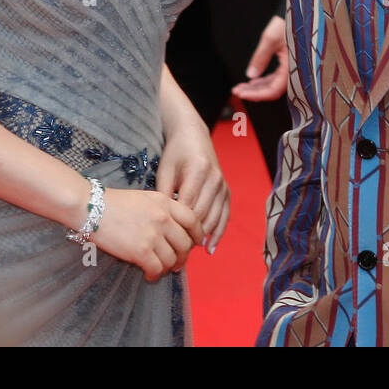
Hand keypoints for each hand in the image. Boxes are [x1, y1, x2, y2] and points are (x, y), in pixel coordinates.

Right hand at [91, 188, 203, 280]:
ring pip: (172, 259)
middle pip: (185, 243)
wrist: (92, 207)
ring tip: (160, 269)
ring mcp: (153, 235)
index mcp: (165, 202)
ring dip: (168, 267)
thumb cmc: (114, 202)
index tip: (195, 243)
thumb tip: (174, 228)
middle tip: (177, 262)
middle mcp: (163, 218)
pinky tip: (149, 274)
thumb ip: (162, 209)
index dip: (197, 234)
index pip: (192, 219)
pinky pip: (157, 268)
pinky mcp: (140, 251)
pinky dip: (154, 274)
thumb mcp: (145, 197)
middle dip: (183, 256)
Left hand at [158, 117, 229, 252]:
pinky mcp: (227, 192)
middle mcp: (215, 179)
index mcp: (198, 172)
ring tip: (186, 252)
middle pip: (202, 216)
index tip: (165, 239)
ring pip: (214, 219)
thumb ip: (164, 194)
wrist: (194, 136)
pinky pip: (225, 217)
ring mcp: (223, 186)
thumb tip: (161, 222)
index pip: (188, 207)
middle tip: (173, 251)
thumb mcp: (164, 170)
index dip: (177, 225)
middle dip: (188, 234)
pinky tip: (209, 249)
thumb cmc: (175, 153)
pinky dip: (218, 234)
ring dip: (201, 236)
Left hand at [232, 15, 287, 102]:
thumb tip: (250, 75)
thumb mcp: (270, 39)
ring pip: (273, 85)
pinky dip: (264, 81)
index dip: (257, 95)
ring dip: (257, 87)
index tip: (241, 93)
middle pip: (272, 90)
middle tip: (236, 91)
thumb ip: (260, 58)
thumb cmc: (288, 23)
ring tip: (241, 87)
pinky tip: (253, 81)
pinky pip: (276, 78)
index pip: (273, 90)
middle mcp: (294, 71)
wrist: (298, 13)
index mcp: (293, 68)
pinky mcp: (289, 65)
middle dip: (253, 92)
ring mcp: (291, 69)